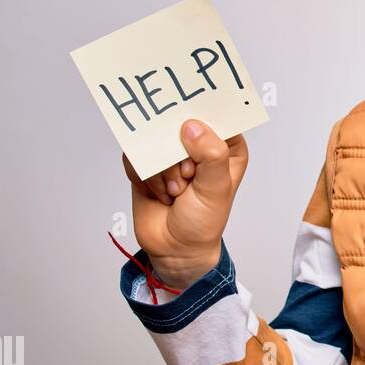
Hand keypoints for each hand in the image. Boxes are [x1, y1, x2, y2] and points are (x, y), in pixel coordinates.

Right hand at [122, 119, 248, 287]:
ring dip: (163, 170)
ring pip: (156, 140)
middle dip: (179, 153)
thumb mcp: (216, 188)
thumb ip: (211, 155)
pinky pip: (137, 155)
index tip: (193, 129)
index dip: (204, 119)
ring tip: (176, 192)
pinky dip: (146, 177)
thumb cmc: (203, 221)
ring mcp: (172, 153)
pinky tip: (160, 194)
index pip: (217, 115)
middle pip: (180, 124)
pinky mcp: (148, 162)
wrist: (175, 248)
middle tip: (187, 176)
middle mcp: (200, 145)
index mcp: (227, 146)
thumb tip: (192, 127)